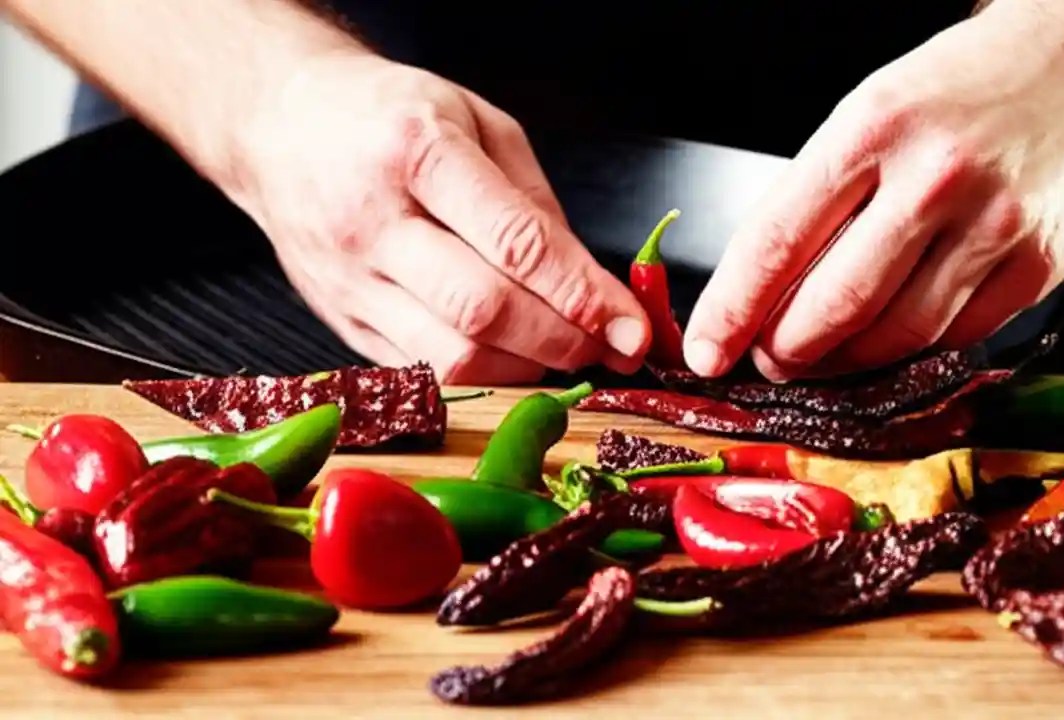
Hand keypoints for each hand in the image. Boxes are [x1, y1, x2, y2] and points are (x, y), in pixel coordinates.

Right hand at [231, 52, 648, 382]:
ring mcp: (350, 281)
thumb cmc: (384, 115)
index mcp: (416, 153)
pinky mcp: (342, 323)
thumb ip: (535, 204)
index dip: (582, 296)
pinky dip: (482, 376)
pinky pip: (423, 370)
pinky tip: (513, 360)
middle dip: (563, 341)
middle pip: (483, 312)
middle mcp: (374, 222)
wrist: (279, 127)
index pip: (515, 244)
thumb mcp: (477, 123)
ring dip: (526, 370)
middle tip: (610, 347)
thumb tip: (590, 285)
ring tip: (565, 354)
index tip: (630, 327)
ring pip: (451, 356)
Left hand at [682, 4, 1063, 380]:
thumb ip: (816, 199)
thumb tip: (758, 291)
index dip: (731, 308)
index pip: (776, 240)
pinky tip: (888, 342)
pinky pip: (955, 338)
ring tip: (821, 355)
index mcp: (872, 128)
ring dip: (843, 361)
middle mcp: (934, 177)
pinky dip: (909, 352)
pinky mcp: (1039, 265)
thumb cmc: (959, 93)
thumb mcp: (868, 116)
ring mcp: (993, 224)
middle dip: (784, 349)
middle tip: (768, 359)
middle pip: (834, 304)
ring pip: (895, 336)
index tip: (707, 348)